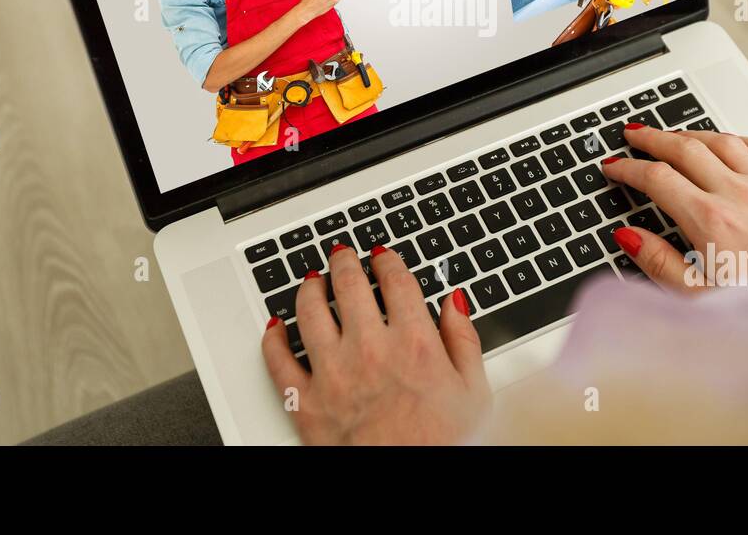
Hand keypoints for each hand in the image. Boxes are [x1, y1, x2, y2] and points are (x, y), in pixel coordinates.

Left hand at [260, 245, 491, 444]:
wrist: (411, 490)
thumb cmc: (440, 447)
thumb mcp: (474, 393)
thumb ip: (464, 341)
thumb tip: (455, 304)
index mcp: (415, 344)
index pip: (396, 282)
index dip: (388, 261)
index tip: (383, 257)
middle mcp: (370, 351)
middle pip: (349, 285)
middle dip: (345, 262)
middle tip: (343, 256)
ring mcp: (334, 374)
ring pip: (310, 312)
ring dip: (310, 288)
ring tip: (312, 280)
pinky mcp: (306, 403)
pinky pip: (278, 360)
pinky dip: (273, 338)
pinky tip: (276, 326)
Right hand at [601, 127, 747, 292]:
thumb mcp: (697, 298)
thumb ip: (658, 262)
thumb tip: (629, 236)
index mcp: (710, 221)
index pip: (657, 178)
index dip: (628, 168)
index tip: (614, 166)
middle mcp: (739, 196)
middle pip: (686, 148)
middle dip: (653, 137)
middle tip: (634, 134)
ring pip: (723, 142)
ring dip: (693, 132)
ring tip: (674, 134)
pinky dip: (740, 140)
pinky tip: (731, 141)